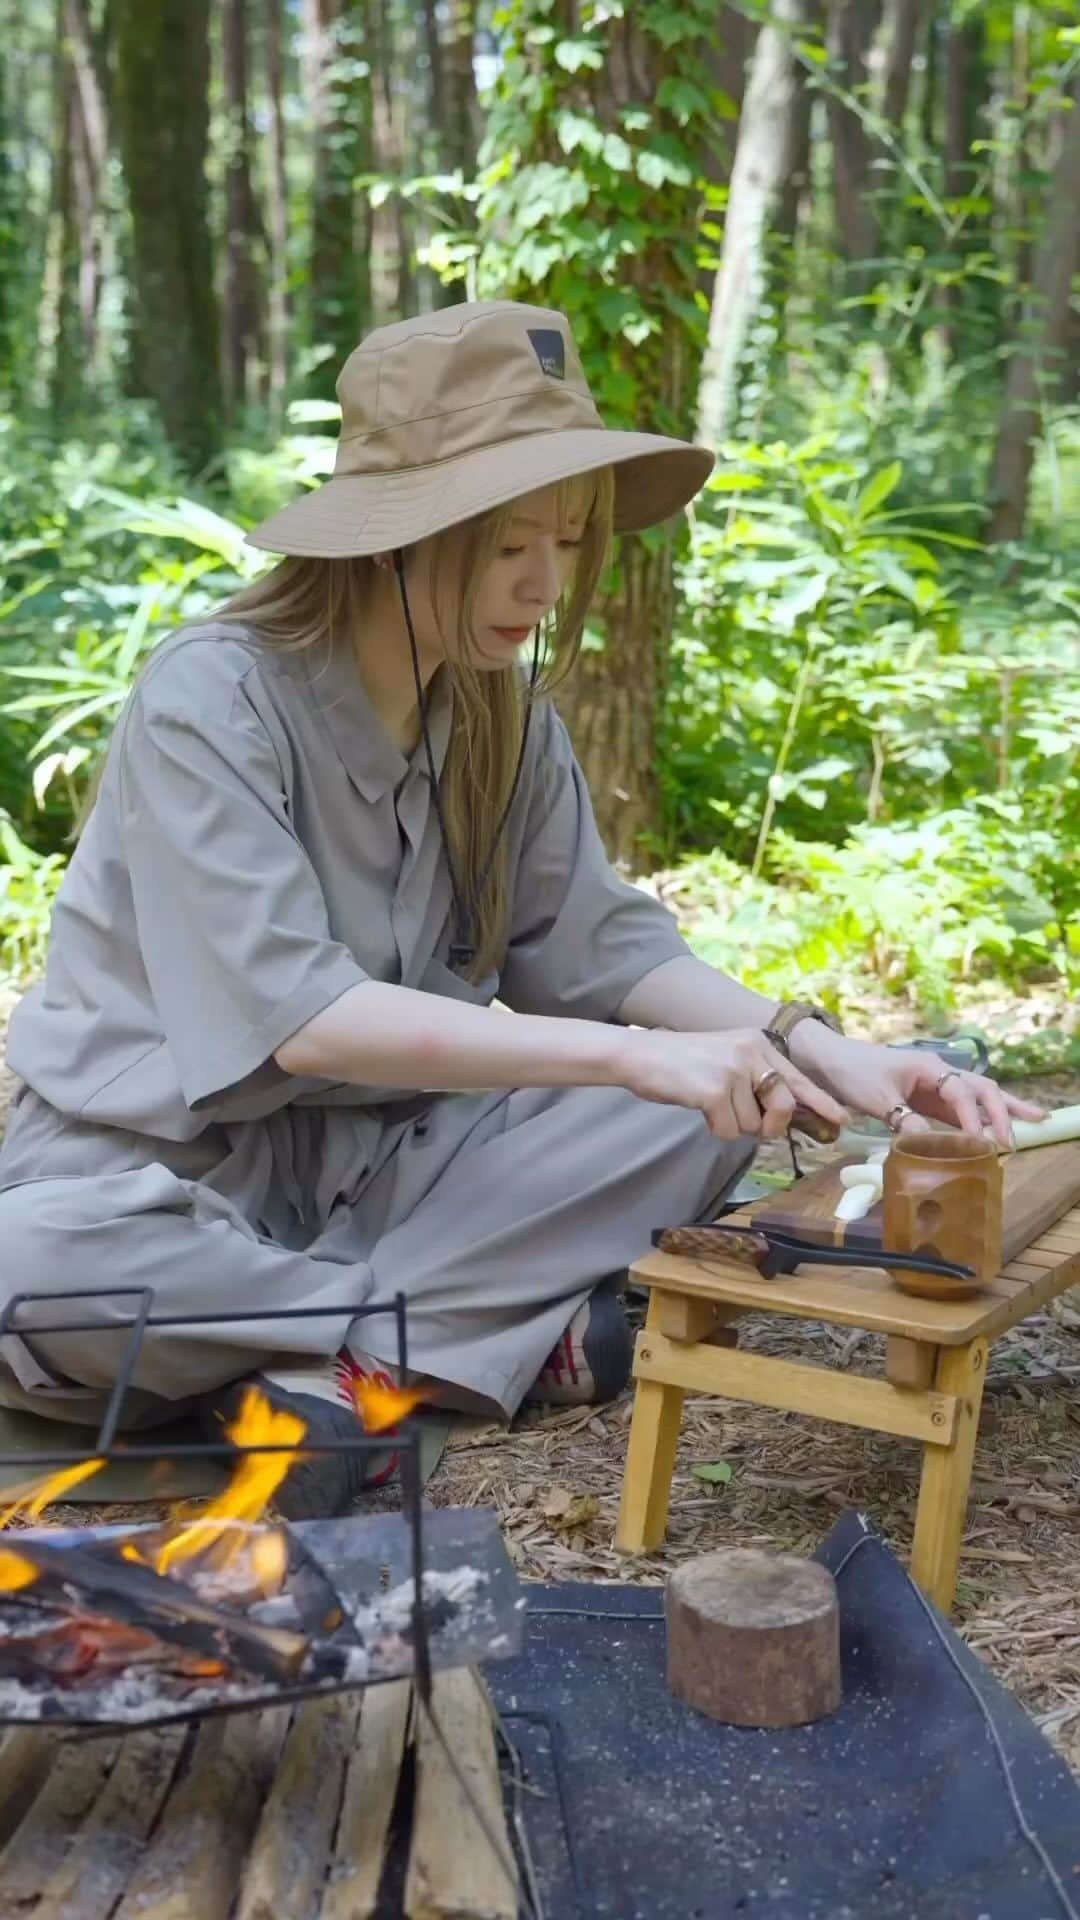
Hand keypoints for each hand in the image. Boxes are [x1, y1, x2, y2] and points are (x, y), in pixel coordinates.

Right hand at [616, 1027, 847, 1140]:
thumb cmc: (682, 1063)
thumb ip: (756, 1079)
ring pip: (752, 1124)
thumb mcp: (727, 1058)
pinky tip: (700, 1108)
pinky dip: (715, 1128)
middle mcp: (750, 1052)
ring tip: (709, 1103)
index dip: (820, 1101)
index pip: (797, 1077)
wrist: (642, 1055)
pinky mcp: (715, 1090)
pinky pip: (729, 1130)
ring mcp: (733, 1070)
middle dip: (770, 1124)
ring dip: (732, 1124)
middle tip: (750, 1123)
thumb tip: (782, 1114)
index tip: (841, 1118)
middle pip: (783, 1106)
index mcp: (757, 1044)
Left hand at [788, 1027, 1044, 1147]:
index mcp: (929, 1067)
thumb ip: (903, 1119)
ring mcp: (937, 1084)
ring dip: (1006, 1108)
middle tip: (1013, 1142)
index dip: (974, 1118)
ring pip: (980, 1094)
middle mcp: (939, 1073)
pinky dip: (984, 1116)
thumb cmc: (853, 1073)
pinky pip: (964, 1107)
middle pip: (982, 1089)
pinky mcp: (930, 1098)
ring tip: (1038, 1119)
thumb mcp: (876, 1098)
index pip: (961, 1092)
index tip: (982, 1143)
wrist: (832, 1059)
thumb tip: (928, 1143)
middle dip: (1003, 1113)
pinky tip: (998, 1130)